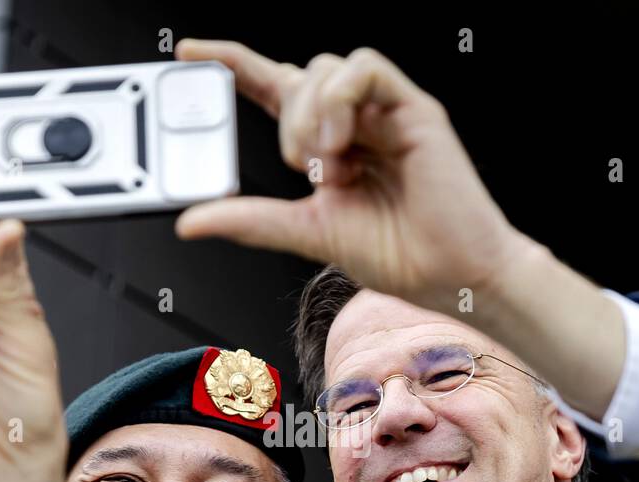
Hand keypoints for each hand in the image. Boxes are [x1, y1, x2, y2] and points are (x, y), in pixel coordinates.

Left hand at [173, 40, 529, 317]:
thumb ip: (251, 220)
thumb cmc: (398, 254)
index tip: (188, 52)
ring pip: (326, 68)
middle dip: (285, 119)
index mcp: (329, 146)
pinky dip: (342, 97)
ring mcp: (385, 112)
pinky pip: (365, 67)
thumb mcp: (307, 232)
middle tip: (302, 167)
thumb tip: (192, 220)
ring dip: (311, 114)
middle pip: (297, 78)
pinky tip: (344, 141)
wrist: (450, 274)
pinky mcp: (414, 108)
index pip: (275, 89)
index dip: (234, 65)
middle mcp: (356, 123)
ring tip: (330, 164)